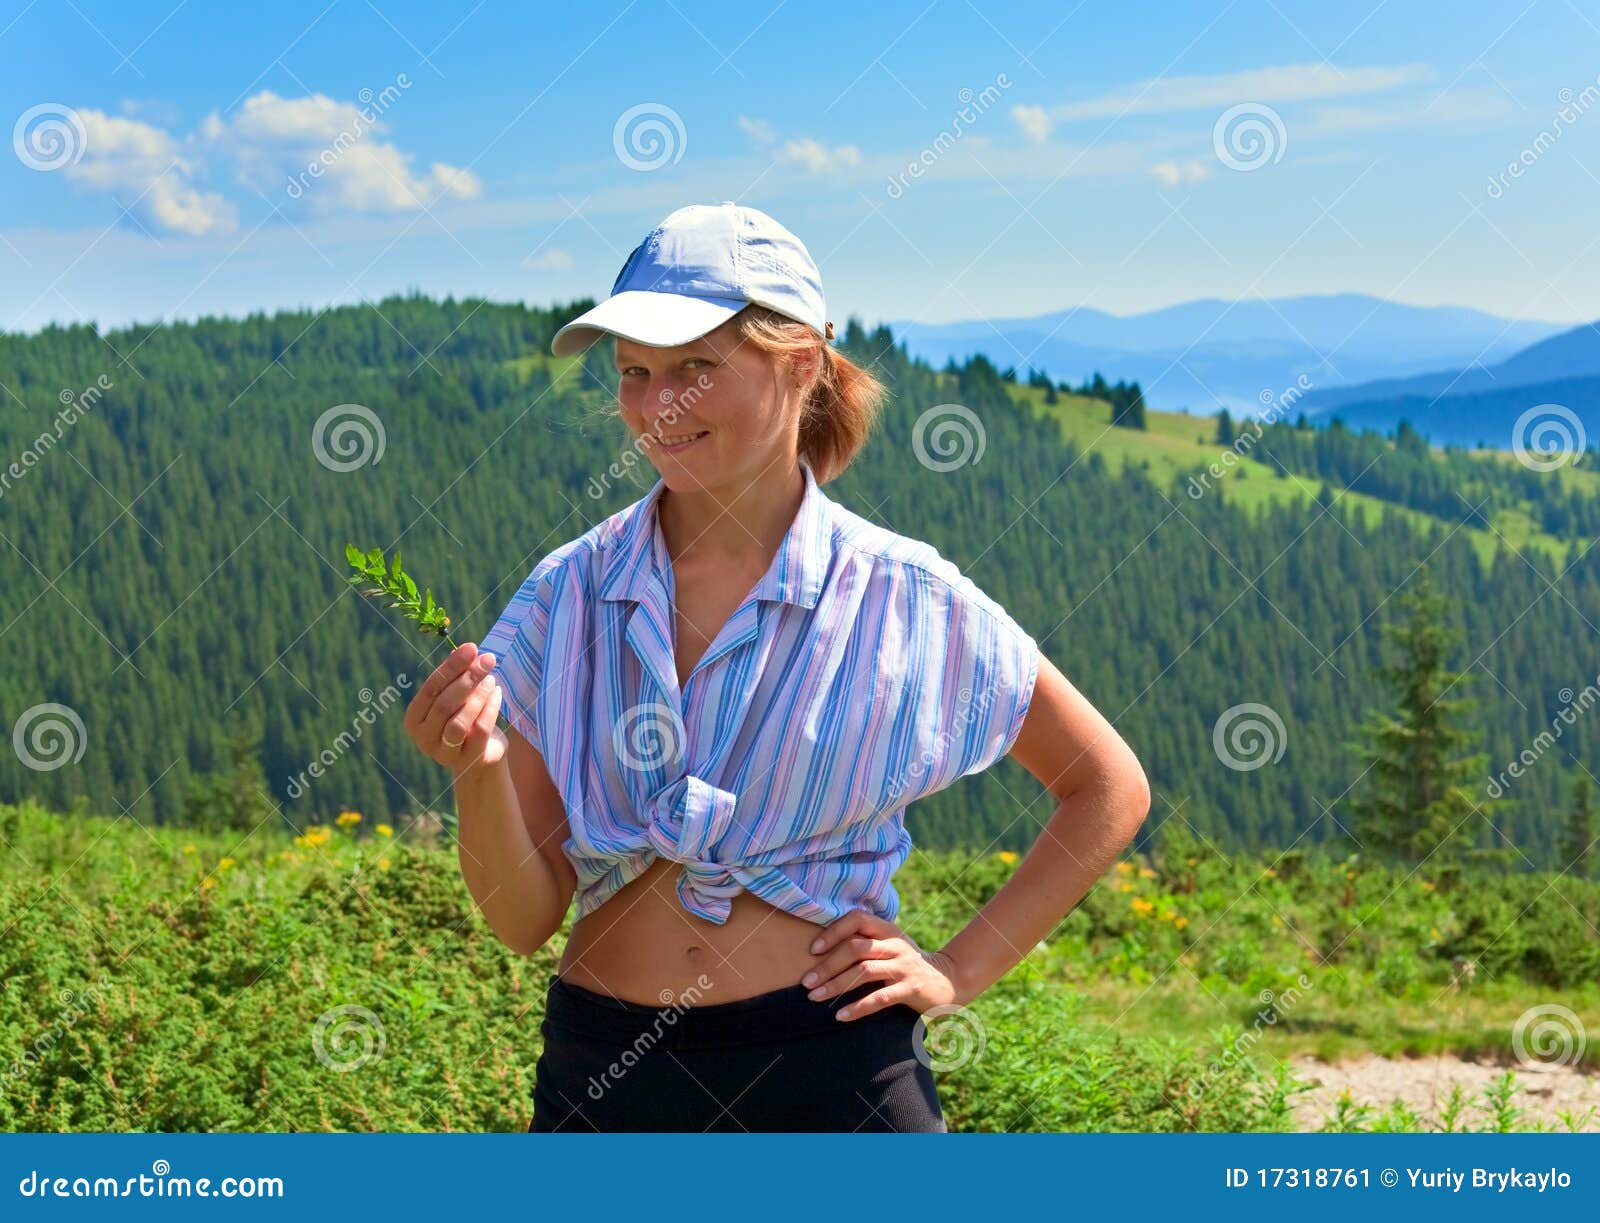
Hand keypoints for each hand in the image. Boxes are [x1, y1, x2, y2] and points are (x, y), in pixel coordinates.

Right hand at [405, 641, 506, 774]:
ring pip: (459, 721)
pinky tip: (497, 693)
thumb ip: (458, 676)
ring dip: (478, 696)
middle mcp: (423, 737)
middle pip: (444, 704)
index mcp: (414, 718)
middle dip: (468, 678)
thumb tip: (469, 650)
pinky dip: (491, 709)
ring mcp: (444, 753)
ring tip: (491, 679)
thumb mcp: (458, 697)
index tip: (471, 648)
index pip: (431, 688)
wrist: (481, 757)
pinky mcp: (467, 761)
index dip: (451, 666)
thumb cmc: (466, 718)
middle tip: (488, 660)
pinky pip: (480, 731)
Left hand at [800, 909, 964, 1020]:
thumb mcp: (890, 948)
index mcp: (888, 930)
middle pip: (855, 948)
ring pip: (864, 971)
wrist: (948, 982)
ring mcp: (905, 966)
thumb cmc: (907, 966)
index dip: (833, 931)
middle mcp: (896, 944)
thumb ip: (866, 944)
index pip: (857, 919)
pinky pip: (880, 997)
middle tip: (806, 982)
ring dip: (836, 985)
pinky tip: (841, 1016)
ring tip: (815, 997)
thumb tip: (821, 953)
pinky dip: (858, 1007)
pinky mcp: (912, 988)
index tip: (812, 951)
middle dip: (827, 965)